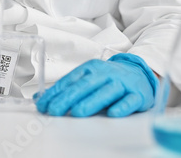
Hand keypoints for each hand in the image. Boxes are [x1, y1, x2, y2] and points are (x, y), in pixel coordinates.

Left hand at [35, 54, 157, 117]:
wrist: (140, 73)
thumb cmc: (109, 79)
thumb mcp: (88, 78)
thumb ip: (66, 88)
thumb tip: (40, 98)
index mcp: (91, 68)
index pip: (71, 80)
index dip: (56, 93)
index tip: (43, 105)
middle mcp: (106, 73)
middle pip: (86, 86)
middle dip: (68, 98)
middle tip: (55, 110)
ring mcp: (122, 83)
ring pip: (106, 92)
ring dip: (91, 102)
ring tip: (77, 112)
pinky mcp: (137, 94)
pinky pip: (130, 100)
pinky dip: (122, 107)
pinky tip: (113, 113)